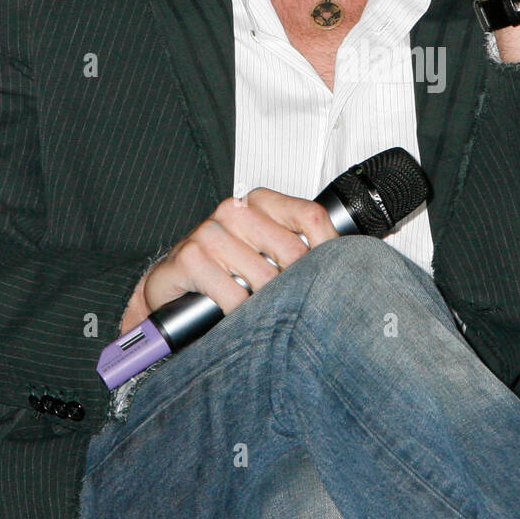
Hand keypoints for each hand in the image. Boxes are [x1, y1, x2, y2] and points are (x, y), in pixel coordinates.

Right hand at [120, 189, 337, 330]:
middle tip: (296, 305)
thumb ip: (299, 246)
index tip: (333, 275)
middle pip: (294, 251)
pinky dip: (243, 315)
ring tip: (268, 313)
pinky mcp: (191, 257)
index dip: (329, 249)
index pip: (311, 217)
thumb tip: (346, 261)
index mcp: (260, 201)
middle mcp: (235, 210)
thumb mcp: (265, 249)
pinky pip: (235, 296)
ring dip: (271, 304)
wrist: (172, 282)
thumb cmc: (224, 267)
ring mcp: (211, 232)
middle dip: (299, 285)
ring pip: (266, 278)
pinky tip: (242, 317)